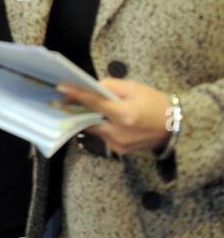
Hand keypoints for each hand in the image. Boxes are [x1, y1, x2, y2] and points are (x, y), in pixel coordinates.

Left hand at [57, 78, 173, 155]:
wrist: (177, 127)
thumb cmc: (156, 104)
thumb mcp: (135, 88)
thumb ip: (111, 86)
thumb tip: (91, 87)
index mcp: (125, 114)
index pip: (94, 102)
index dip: (76, 94)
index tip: (61, 88)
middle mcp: (119, 132)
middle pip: (88, 119)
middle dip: (78, 109)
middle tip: (66, 99)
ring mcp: (119, 144)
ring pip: (94, 128)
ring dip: (90, 117)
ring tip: (89, 108)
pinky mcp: (120, 150)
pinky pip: (102, 136)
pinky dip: (100, 126)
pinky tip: (105, 119)